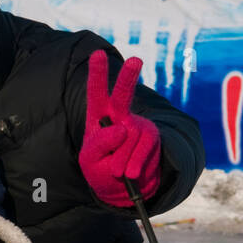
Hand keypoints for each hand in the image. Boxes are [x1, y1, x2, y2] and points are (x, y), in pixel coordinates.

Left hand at [79, 51, 160, 205]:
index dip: (98, 74)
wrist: (122, 188)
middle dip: (128, 78)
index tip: (97, 54)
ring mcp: (136, 125)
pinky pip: (144, 147)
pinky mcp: (151, 137)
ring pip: (131, 136)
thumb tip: (122, 127)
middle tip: (136, 60)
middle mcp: (119, 116)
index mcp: (98, 117)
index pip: (96, 94)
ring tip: (117, 172)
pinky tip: (131, 174)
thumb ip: (100, 145)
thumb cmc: (100, 170)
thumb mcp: (90, 161)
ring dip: (122, 158)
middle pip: (123, 95)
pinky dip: (136, 163)